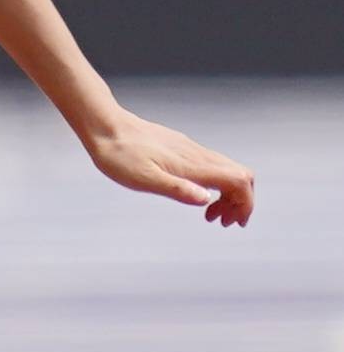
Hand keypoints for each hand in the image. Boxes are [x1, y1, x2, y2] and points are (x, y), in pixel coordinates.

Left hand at [83, 105, 253, 226]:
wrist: (107, 128)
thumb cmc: (120, 156)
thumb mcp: (144, 179)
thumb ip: (177, 189)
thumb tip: (206, 200)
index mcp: (191, 165)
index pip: (237, 180)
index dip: (244, 202)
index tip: (235, 223)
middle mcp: (196, 155)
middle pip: (239, 175)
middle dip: (240, 201)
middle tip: (223, 222)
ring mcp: (190, 150)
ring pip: (226, 170)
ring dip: (228, 194)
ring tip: (210, 215)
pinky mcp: (182, 148)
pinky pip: (211, 166)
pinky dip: (215, 185)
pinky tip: (196, 195)